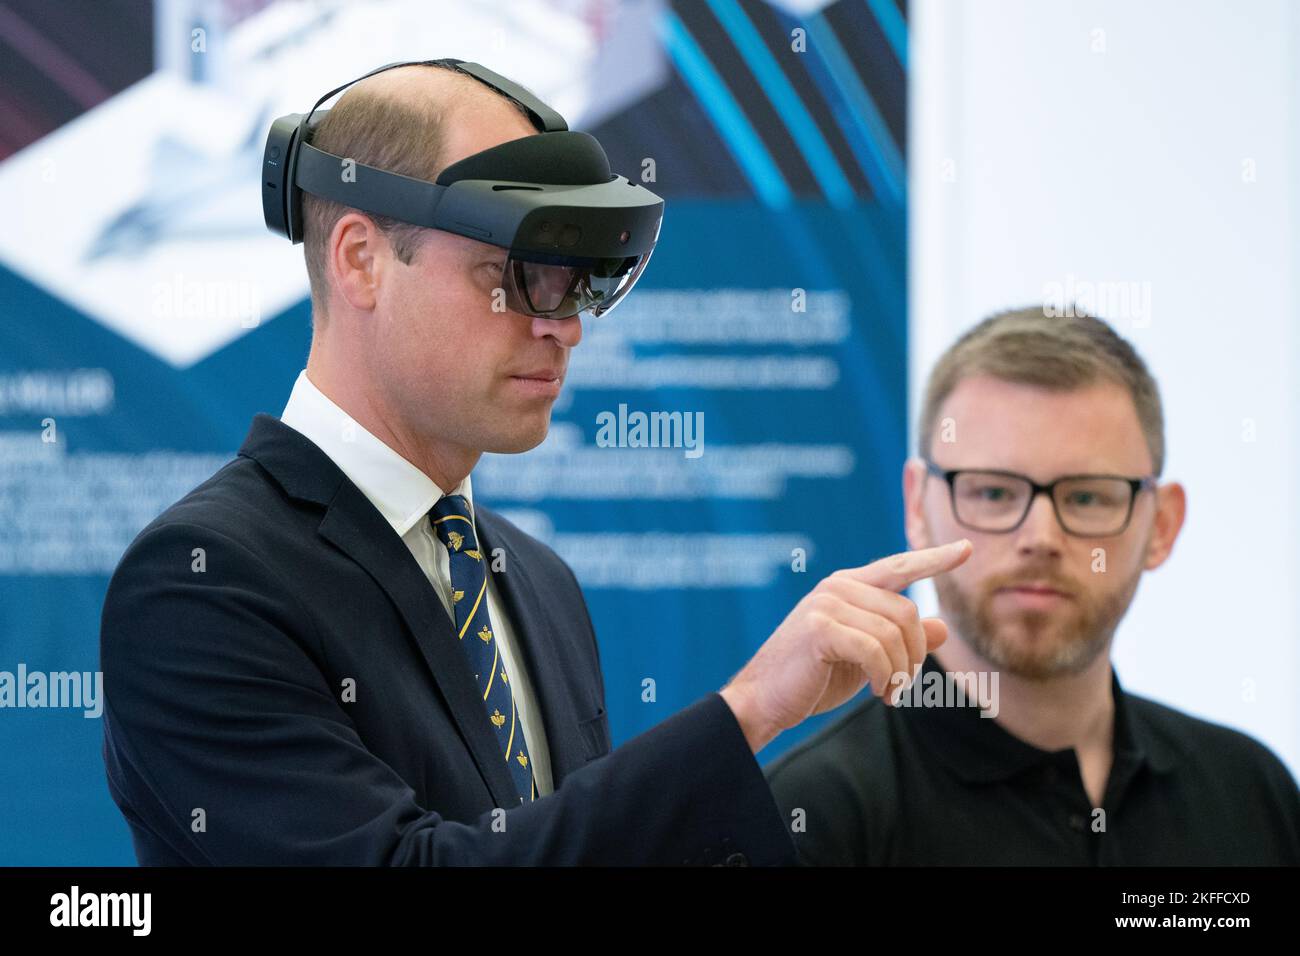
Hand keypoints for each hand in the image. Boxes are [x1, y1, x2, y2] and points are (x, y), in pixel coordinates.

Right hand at [719, 539, 971, 752]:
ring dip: (899, 673)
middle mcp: (837, 587)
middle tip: (902, 688)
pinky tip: (876, 692)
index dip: (934, 559)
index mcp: (848, 586)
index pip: (899, 566)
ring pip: (893, 634)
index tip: (966, 550)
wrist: (764, 699)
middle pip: (905, 612)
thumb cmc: (814, 677)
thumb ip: (900, 638)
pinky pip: (875, 650)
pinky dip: (884, 677)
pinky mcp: (820, 627)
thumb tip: (942, 627)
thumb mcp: (866, 657)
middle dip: (914, 656)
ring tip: (888, 695)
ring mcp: (826, 603)